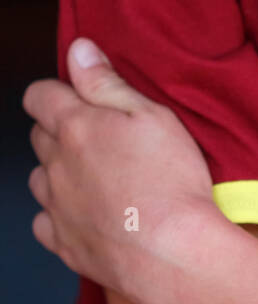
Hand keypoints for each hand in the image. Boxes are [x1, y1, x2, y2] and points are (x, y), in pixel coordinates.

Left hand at [23, 38, 216, 303]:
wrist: (172, 252)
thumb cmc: (171, 181)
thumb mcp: (151, 115)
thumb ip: (107, 83)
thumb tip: (78, 51)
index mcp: (75, 126)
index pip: (39, 95)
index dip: (57, 92)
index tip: (82, 98)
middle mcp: (56, 164)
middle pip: (40, 136)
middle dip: (62, 130)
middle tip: (104, 138)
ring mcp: (56, 206)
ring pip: (40, 178)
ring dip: (59, 172)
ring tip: (99, 178)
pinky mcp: (64, 243)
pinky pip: (46, 221)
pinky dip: (60, 214)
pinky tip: (89, 214)